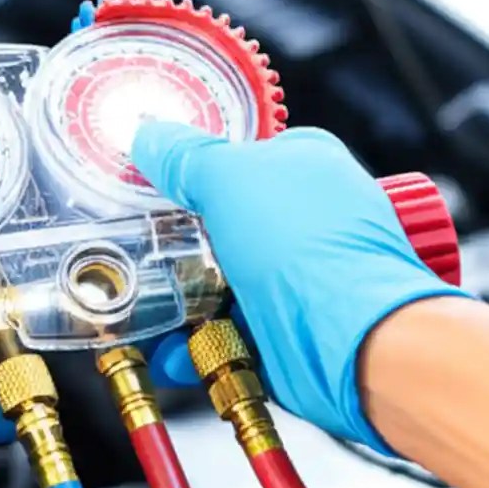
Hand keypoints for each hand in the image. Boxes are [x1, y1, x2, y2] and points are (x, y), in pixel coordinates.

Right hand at [132, 121, 466, 451]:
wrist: (353, 341)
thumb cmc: (309, 247)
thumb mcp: (228, 177)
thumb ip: (184, 156)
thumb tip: (150, 135)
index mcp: (305, 165)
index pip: (239, 158)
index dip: (191, 172)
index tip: (149, 186)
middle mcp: (307, 220)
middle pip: (220, 227)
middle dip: (174, 246)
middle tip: (135, 252)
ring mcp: (299, 278)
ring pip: (219, 285)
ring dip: (178, 302)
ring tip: (143, 309)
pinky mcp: (288, 331)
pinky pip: (229, 334)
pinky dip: (197, 346)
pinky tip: (170, 352)